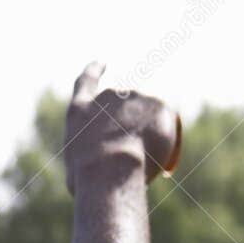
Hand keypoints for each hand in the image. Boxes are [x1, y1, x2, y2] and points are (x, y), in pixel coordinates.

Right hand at [64, 61, 180, 193]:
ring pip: (147, 115)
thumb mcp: (76, 170)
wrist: (110, 170)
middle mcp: (107, 96)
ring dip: (149, 133)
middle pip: (123, 102)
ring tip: (143, 161)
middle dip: (130, 121)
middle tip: (134, 147)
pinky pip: (166, 123)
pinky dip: (167, 141)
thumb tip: (105, 160)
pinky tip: (161, 162)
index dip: (94, 71)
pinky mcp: (159, 104)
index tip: (101, 63)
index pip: (86, 81)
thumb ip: (91, 156)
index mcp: (80, 111)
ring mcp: (134, 96)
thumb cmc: (88, 180)